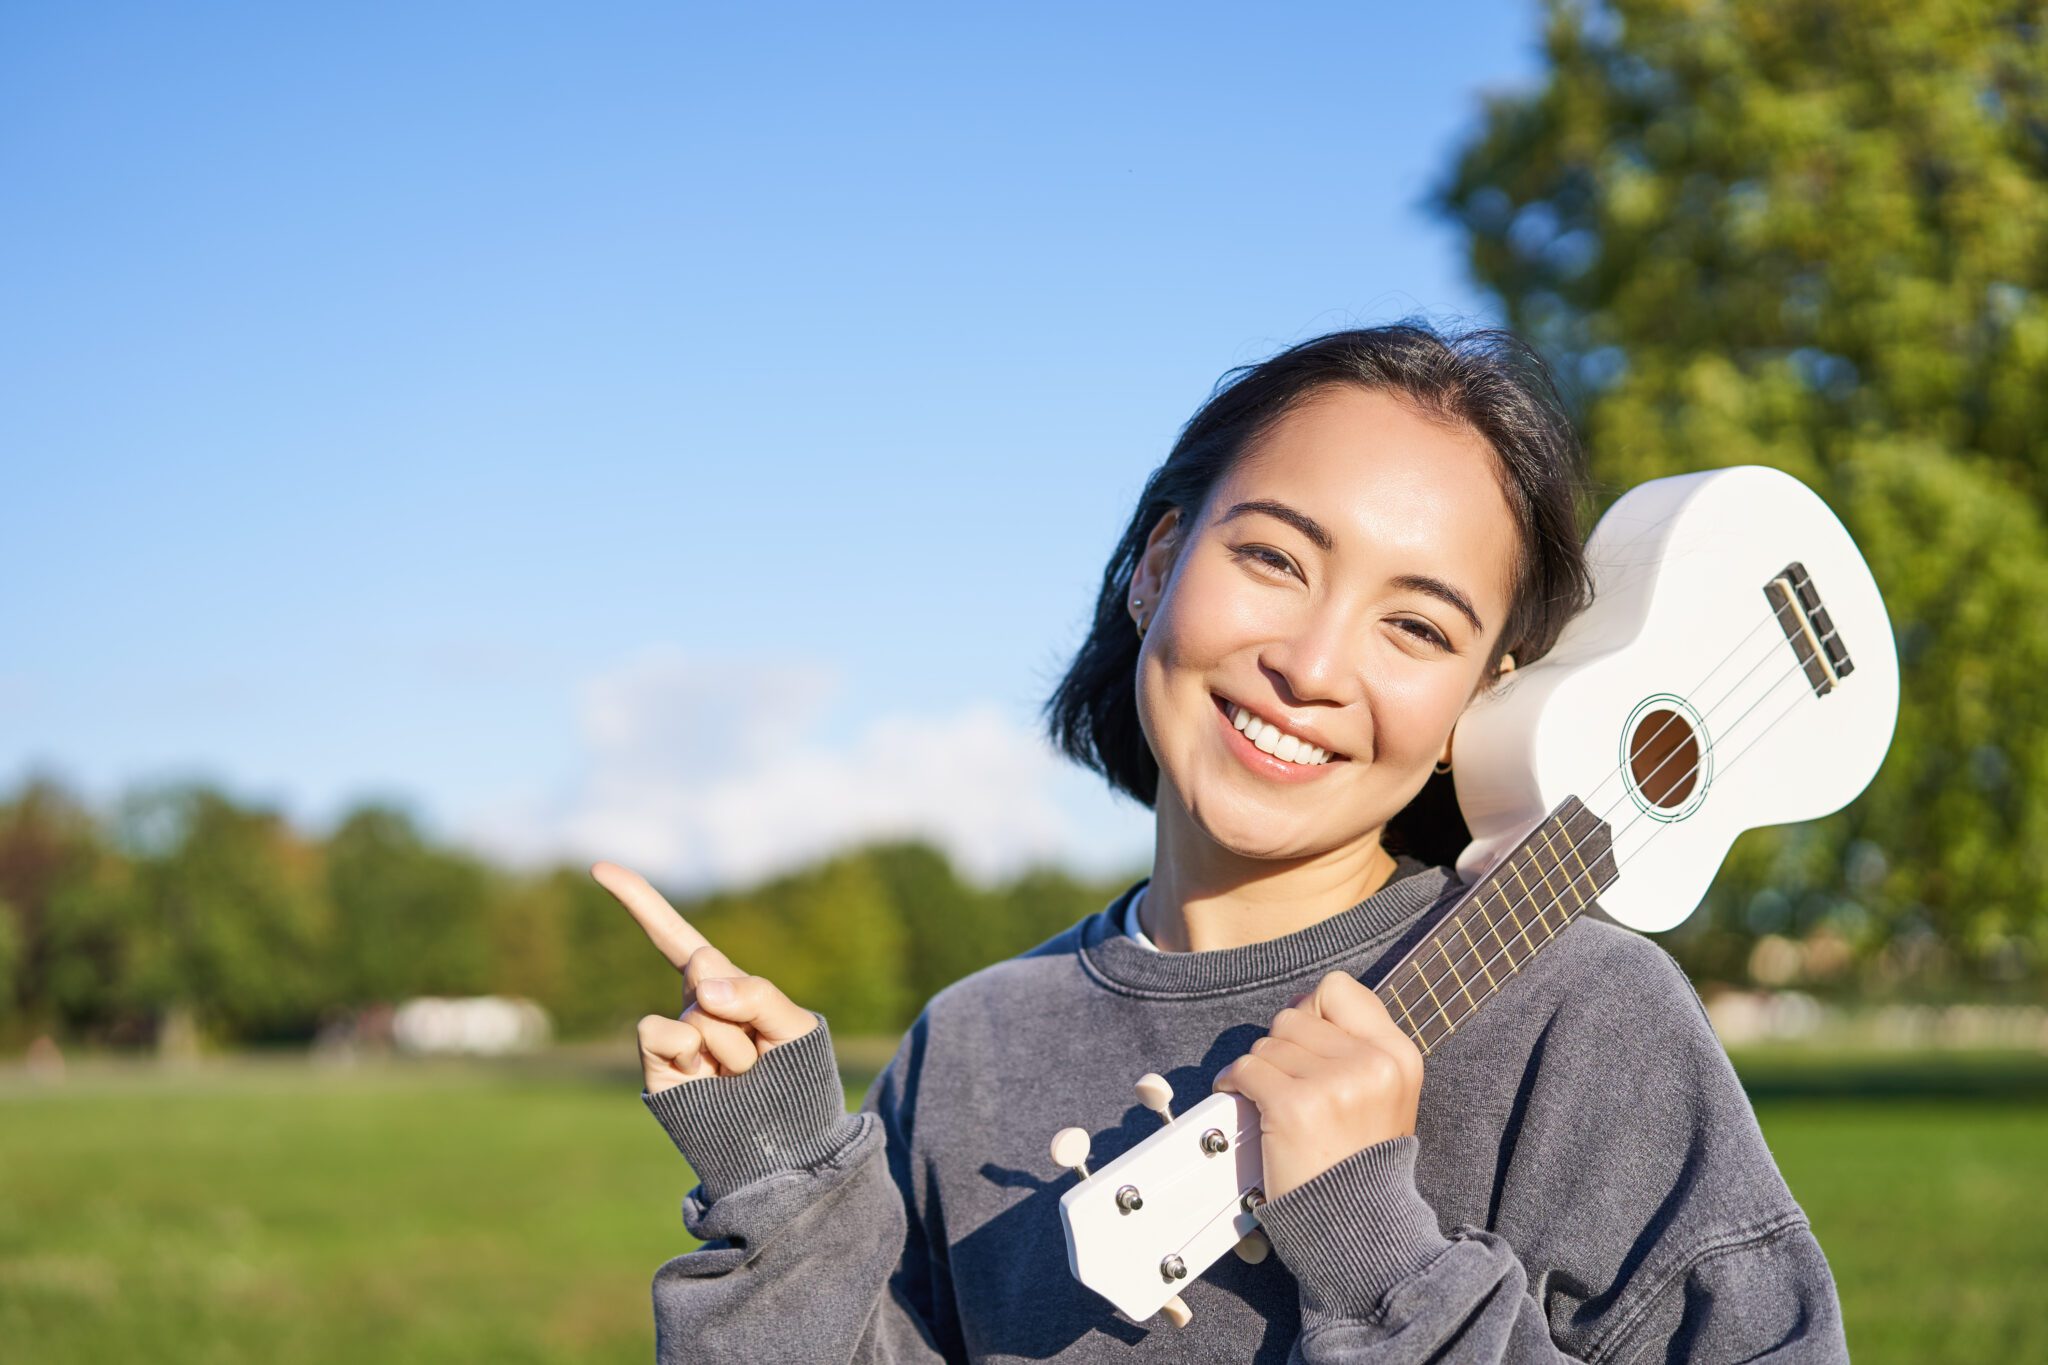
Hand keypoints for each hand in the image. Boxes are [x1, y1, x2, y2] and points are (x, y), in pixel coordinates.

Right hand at [590, 860, 818, 1095]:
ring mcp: (671, 1038)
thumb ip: (757, 994)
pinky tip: (707, 1076)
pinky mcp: (656, 1069)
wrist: (786, 1146)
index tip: (598, 867)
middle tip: (758, 1046)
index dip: (638, 901)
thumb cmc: (795, 1079)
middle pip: (705, 965)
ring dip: (731, 1042)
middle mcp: (689, 1008)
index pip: (675, 937)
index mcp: (721, 986)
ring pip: (696, 1008)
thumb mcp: (795, 1026)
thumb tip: (702, 989)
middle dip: (743, 1002)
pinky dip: (691, 1050)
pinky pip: (663, 1033)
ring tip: (743, 1072)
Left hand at [1213, 970, 1422, 1199]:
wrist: (1357, 1224)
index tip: (1306, 1042)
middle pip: (1294, 1017)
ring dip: (1259, 1070)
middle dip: (1281, 1048)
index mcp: (1397, 1055)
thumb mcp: (1383, 1095)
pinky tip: (1244, 1101)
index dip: (1312, 1010)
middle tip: (1288, 1084)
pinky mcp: (1294, 1107)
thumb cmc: (1359, 1161)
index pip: (1339, 989)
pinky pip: (1246, 1069)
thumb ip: (1354, 1048)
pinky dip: (1234, 1083)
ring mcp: (1333, 1085)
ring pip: (1267, 1044)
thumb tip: (1301, 1008)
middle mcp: (1370, 1064)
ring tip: (1272, 1101)